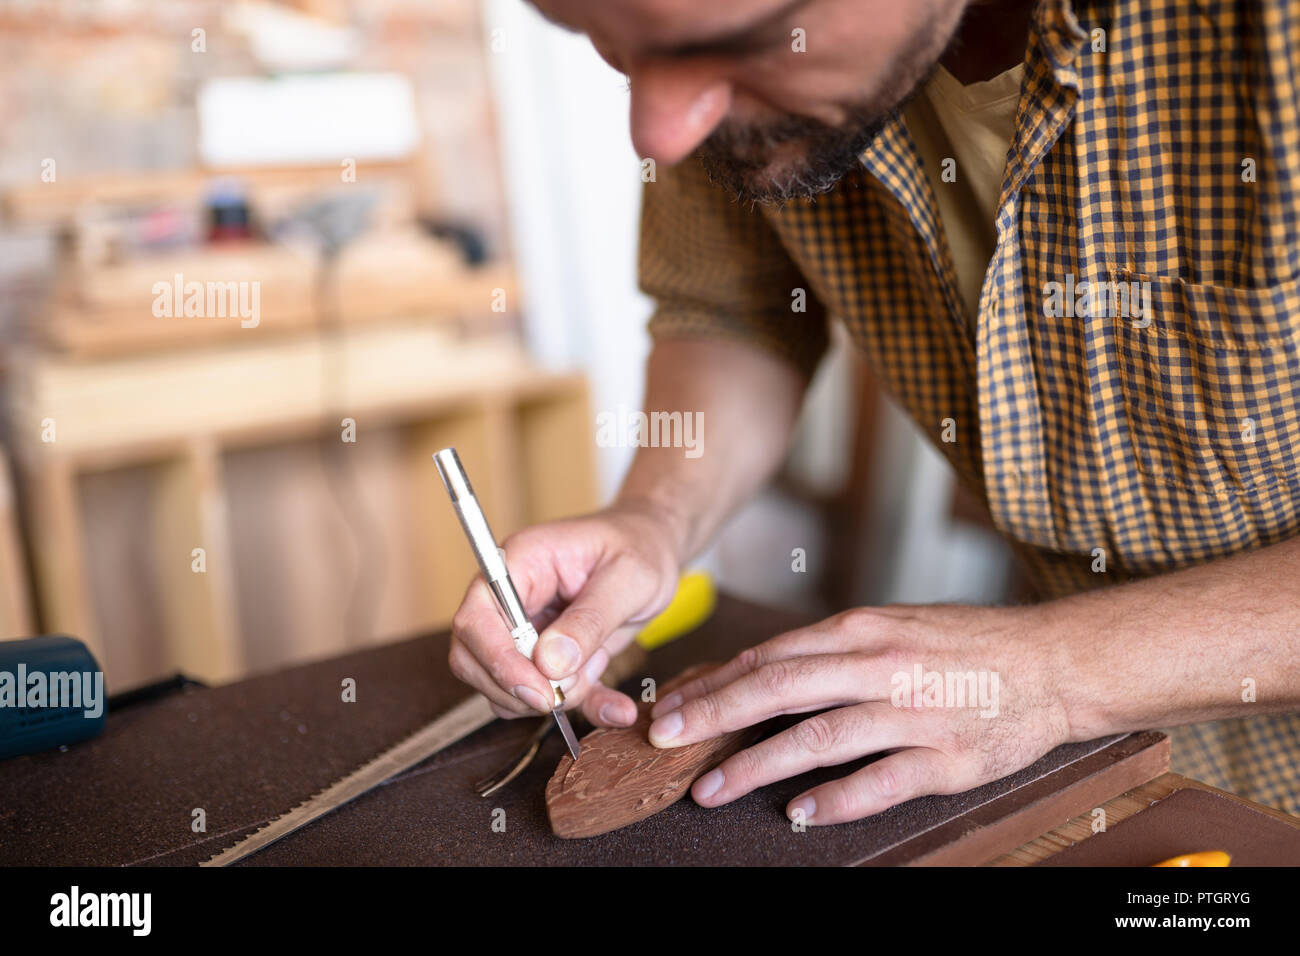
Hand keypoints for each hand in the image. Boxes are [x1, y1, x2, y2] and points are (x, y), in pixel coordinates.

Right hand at [448, 500, 680, 726]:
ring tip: (599, 666)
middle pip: (475, 659)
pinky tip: (618, 709)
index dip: (497, 661)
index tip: (539, 691)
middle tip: (568, 692)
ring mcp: (527, 630)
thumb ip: (589, 620)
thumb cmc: (638, 546)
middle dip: (520, 688)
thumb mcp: (628, 577)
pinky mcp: (551, 656)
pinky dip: (585, 707)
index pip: (476, 619)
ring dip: (555, 697)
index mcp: (520, 565)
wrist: (654, 545)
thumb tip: (549, 663)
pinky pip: (551, 695)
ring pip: (506, 686)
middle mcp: (513, 599)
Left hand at [647, 604, 1071, 824]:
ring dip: (759, 765)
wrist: (1054, 662)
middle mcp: (882, 665)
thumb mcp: (892, 626)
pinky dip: (837, 798)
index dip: (717, 682)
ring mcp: (915, 712)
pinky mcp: (948, 756)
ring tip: (712, 788)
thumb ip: (830, 649)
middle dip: (716, 715)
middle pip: (782, 689)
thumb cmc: (964, 644)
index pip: (772, 656)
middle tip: (667, 739)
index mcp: (863, 630)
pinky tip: (798, 812)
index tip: (674, 704)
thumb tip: (759, 672)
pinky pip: (882, 780)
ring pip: (821, 737)